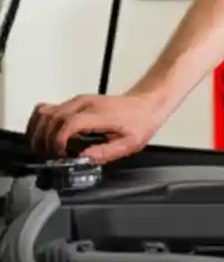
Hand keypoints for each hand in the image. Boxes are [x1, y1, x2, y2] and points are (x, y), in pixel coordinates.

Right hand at [26, 91, 167, 164]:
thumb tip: (84, 159)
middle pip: (50, 118)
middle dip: (45, 141)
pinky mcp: (74, 103)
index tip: (60, 154)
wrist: (147, 104)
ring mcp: (77, 101)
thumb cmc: (140, 121)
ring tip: (45, 149)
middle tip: (51, 156)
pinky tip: (43, 137)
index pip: (68, 124)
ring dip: (38, 132)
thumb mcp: (130, 143)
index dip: (58, 141)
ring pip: (44, 112)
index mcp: (99, 114)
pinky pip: (46, 109)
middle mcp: (84, 104)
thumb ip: (106, 152)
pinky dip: (39, 123)